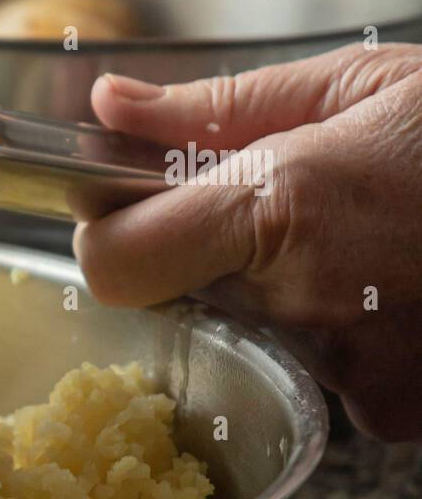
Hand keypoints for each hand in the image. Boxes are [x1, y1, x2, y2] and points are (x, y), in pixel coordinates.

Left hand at [75, 43, 421, 439]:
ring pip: (263, 332)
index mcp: (284, 208)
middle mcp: (310, 304)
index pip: (112, 264)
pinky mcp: (394, 414)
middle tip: (299, 210)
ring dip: (294, 291)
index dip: (106, 236)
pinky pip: (326, 370)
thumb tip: (111, 110)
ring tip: (375, 245)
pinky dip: (349, 333)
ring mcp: (357, 373)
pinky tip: (402, 288)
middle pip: (188, 295)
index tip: (124, 209)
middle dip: (217, 253)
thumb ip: (214, 108)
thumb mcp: (359, 83)